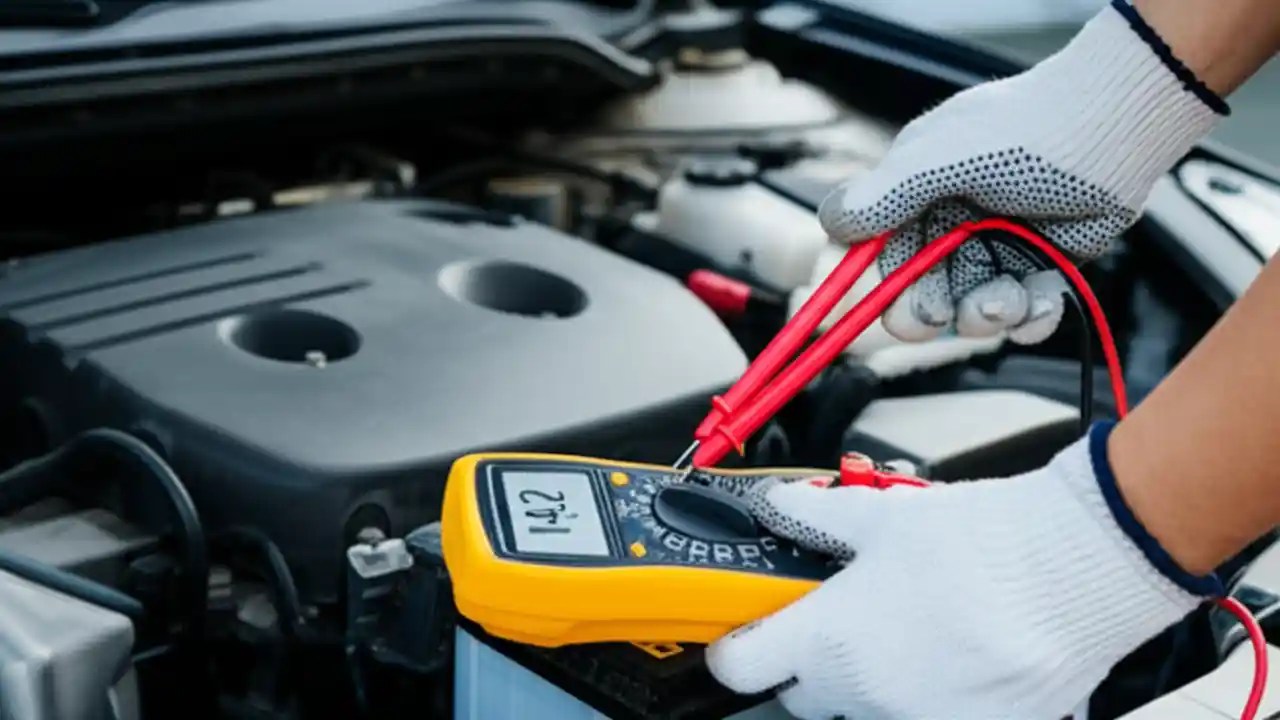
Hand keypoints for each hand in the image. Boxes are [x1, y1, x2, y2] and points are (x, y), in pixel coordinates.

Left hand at [705, 427, 1216, 719]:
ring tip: (912, 629)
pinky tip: (955, 655)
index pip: (741, 668)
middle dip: (811, 662)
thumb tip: (778, 506)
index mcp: (830, 640)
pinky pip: (927, 716)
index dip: (736, 648)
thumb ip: (814, 518)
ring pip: (867, 710)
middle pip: (805, 695)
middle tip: (841, 618)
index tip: (745, 634)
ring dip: (872, 679)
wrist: (1079, 567)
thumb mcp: (880, 516)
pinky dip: (930, 693)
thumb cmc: (985, 541)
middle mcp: (866, 694)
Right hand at [818, 2, 1222, 344]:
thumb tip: (830, 222)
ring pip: (973, 312)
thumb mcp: (937, 161)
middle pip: (921, 295)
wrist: (1113, 132)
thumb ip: (884, 197)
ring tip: (1008, 297)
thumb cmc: (1023, 133)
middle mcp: (953, 226)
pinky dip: (1031, 318)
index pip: (880, 257)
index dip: (876, 289)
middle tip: (940, 317)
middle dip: (928, 312)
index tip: (875, 314)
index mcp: (918, 197)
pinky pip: (1024, 316)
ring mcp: (998, 249)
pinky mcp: (1042, 269)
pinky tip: (1039, 300)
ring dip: (986, 315)